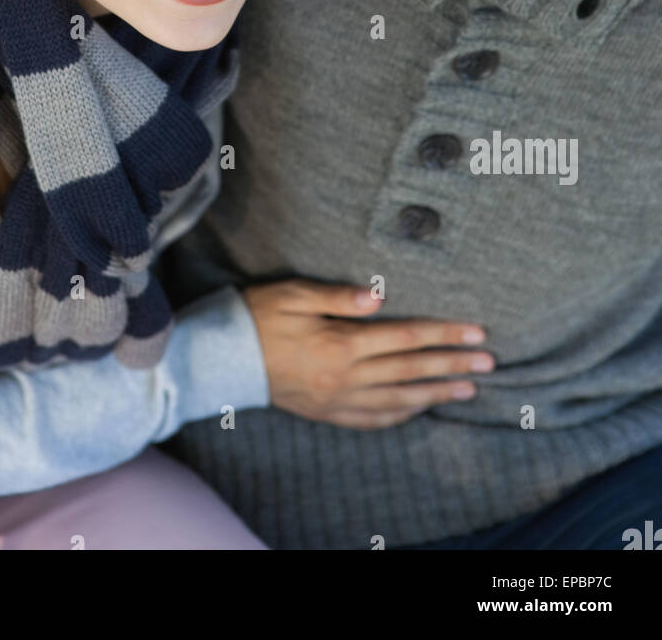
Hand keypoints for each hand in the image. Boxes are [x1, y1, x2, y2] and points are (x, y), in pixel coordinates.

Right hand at [243, 278, 493, 428]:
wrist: (222, 359)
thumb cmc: (257, 316)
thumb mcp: (293, 294)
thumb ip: (337, 295)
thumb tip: (379, 296)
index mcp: (340, 343)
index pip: (404, 338)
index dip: (443, 335)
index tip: (475, 332)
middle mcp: (345, 376)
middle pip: (410, 371)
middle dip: (453, 365)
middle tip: (489, 362)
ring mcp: (337, 400)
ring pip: (399, 400)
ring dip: (437, 393)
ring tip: (469, 387)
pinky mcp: (327, 412)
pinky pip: (374, 419)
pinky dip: (402, 414)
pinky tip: (420, 407)